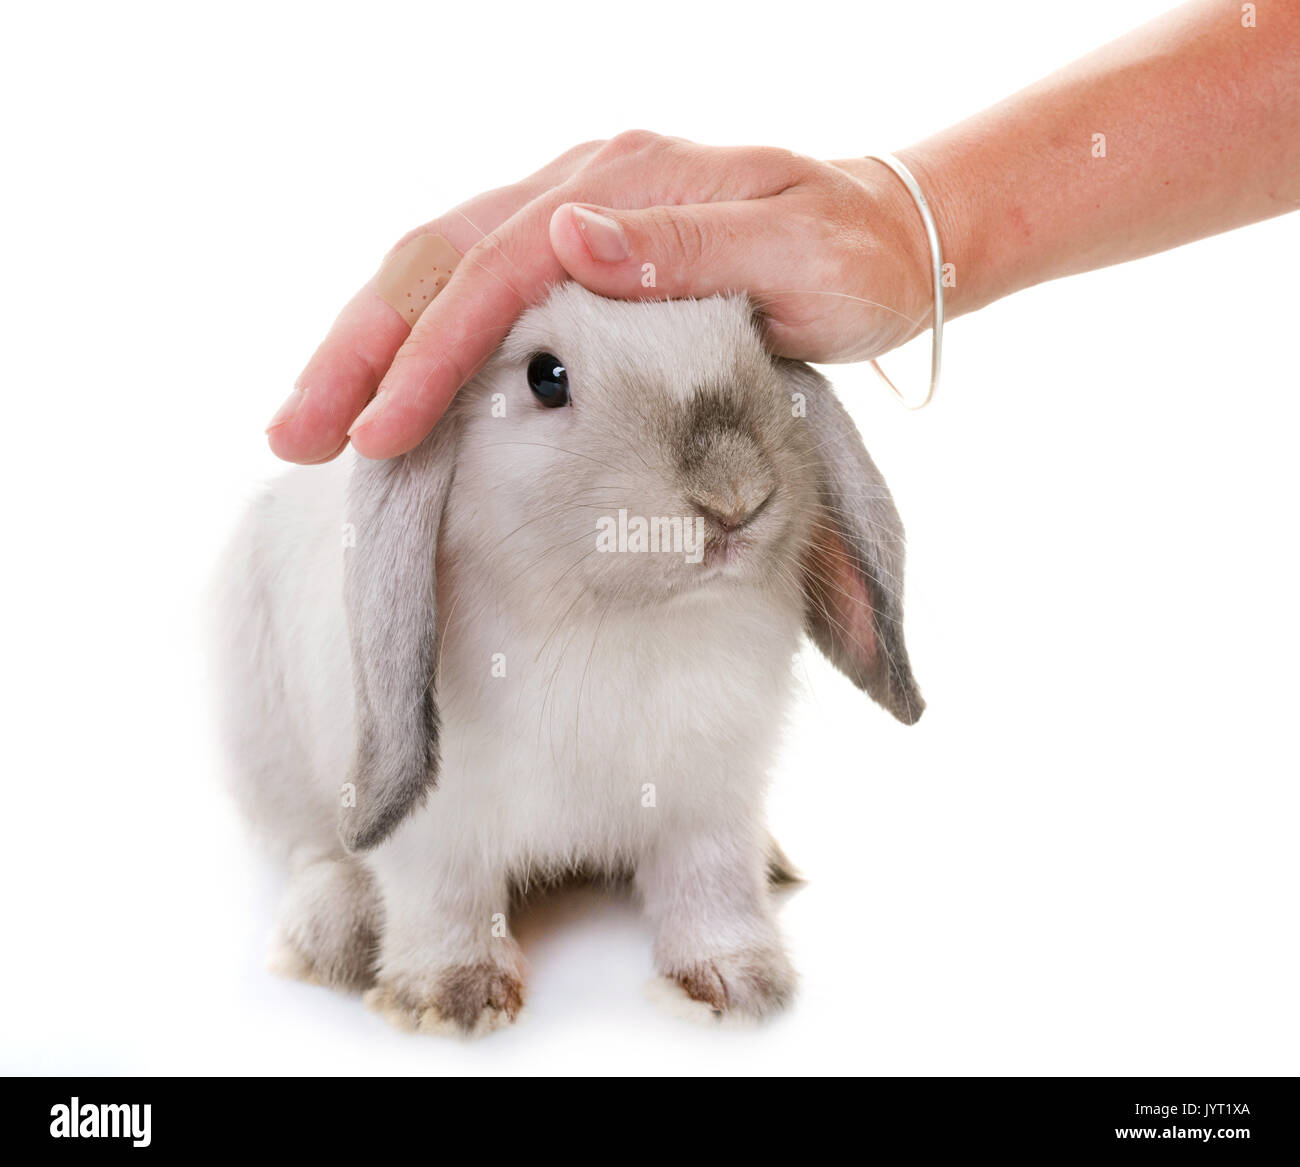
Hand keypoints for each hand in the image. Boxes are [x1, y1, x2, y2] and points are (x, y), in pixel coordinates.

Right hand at [266, 133, 932, 462]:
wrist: (889, 242)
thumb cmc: (851, 258)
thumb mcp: (793, 250)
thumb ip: (685, 246)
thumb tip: (566, 240)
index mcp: (618, 187)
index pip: (493, 272)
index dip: (428, 355)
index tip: (379, 432)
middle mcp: (578, 194)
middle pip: (433, 263)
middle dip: (357, 352)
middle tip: (294, 434)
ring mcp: (574, 222)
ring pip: (440, 276)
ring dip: (369, 348)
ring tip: (312, 421)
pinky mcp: (582, 260)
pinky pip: (478, 295)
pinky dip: (421, 346)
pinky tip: (390, 391)